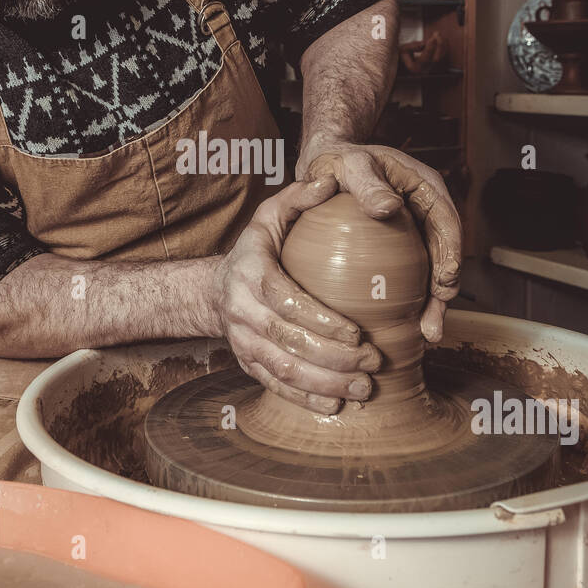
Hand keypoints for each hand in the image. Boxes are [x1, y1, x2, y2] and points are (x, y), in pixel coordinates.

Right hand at [210, 176, 380, 414]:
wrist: (214, 290)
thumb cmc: (256, 251)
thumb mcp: (270, 216)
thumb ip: (299, 198)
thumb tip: (331, 181)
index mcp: (250, 273)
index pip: (285, 301)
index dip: (320, 320)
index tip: (356, 332)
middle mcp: (242, 311)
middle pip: (288, 342)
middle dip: (334, 358)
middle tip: (374, 364)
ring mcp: (243, 342)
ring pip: (283, 370)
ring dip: (326, 384)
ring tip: (364, 388)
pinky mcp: (247, 364)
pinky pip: (275, 386)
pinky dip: (305, 399)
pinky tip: (336, 406)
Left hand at [295, 139, 461, 342]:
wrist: (323, 165)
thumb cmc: (337, 159)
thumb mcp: (350, 166)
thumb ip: (368, 183)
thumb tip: (388, 208)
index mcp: (424, 187)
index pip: (447, 221)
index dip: (450, 254)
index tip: (444, 284)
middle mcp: (425, 210)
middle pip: (445, 253)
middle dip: (444, 291)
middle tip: (434, 324)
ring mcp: (415, 229)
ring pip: (431, 269)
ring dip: (431, 302)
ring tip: (426, 334)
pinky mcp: (400, 246)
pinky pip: (411, 274)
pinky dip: (411, 299)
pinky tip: (403, 324)